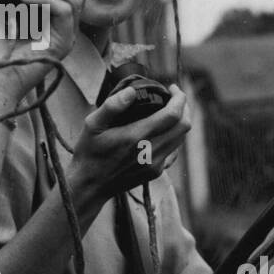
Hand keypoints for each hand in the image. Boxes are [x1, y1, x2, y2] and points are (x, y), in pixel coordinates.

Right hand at [68, 85, 191, 204]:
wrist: (90, 186)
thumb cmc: (89, 152)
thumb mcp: (92, 124)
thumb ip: (112, 106)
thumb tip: (132, 91)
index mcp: (137, 137)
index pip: (173, 115)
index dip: (179, 98)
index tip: (172, 88)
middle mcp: (151, 151)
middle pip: (184, 126)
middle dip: (184, 107)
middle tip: (174, 97)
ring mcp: (156, 164)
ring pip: (181, 139)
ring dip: (180, 122)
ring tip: (169, 111)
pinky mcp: (156, 172)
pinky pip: (174, 151)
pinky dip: (174, 137)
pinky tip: (162, 131)